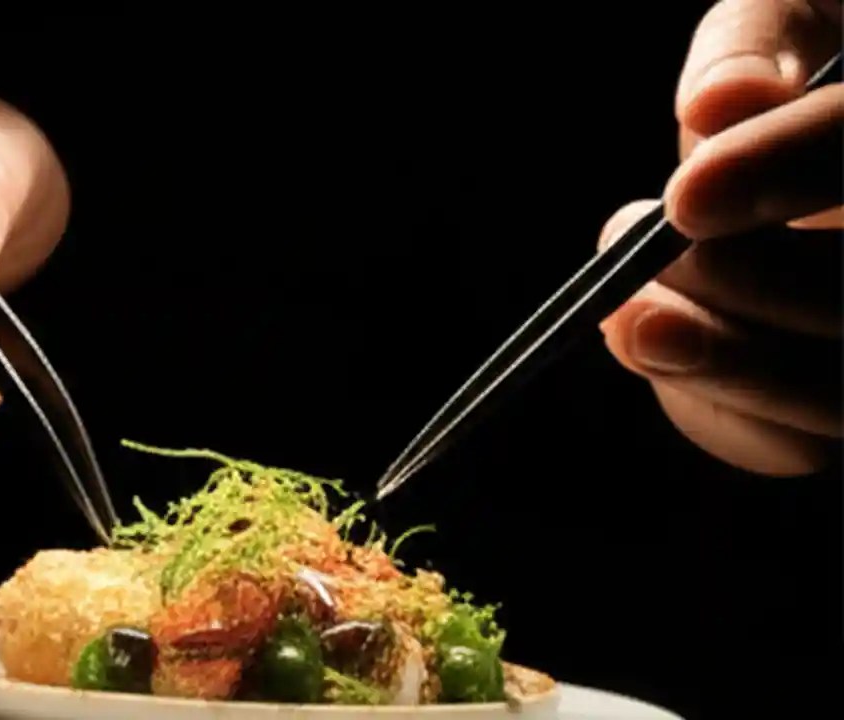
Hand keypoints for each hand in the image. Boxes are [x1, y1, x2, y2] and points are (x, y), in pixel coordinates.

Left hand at [597, 0, 840, 475]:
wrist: (812, 125)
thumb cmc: (803, 58)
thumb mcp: (798, 12)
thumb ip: (761, 44)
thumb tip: (716, 112)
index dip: (792, 168)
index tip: (684, 194)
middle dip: (747, 281)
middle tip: (637, 241)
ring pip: (841, 398)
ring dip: (727, 368)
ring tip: (629, 320)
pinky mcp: (833, 396)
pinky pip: (798, 444)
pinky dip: (718, 410)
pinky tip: (656, 346)